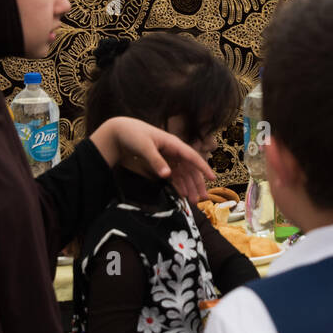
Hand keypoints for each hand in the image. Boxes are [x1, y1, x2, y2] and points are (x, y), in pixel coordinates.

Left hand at [91, 116, 213, 202]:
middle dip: (197, 183)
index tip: (213, 178)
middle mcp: (174, 152)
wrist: (119, 132)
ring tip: (193, 201)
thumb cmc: (133, 134)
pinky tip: (182, 194)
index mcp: (173, 144)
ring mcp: (168, 158)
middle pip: (190, 169)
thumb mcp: (144, 147)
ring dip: (189, 187)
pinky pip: (174, 177)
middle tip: (203, 198)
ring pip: (183, 175)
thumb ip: (156, 161)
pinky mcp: (161, 164)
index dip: (203, 167)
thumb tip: (167, 175)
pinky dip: (179, 185)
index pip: (192, 156)